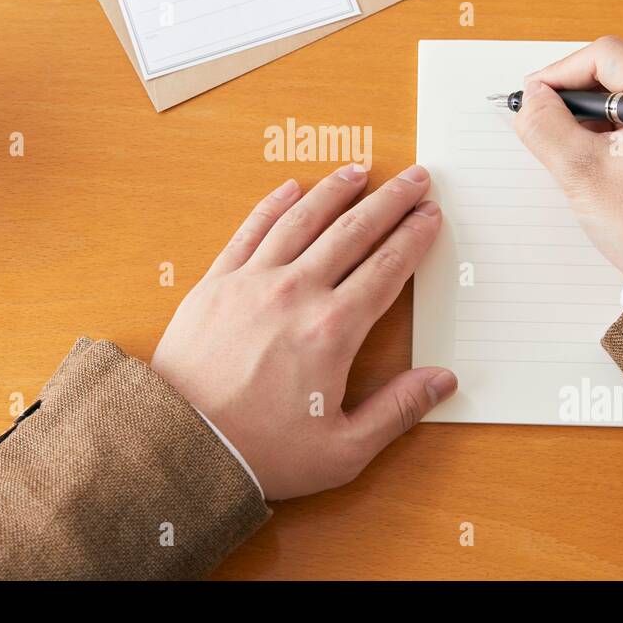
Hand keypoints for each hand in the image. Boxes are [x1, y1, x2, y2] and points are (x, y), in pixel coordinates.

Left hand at [150, 164, 456, 500]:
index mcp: (333, 330)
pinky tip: (292, 187)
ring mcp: (252, 282)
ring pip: (303, 220)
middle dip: (389, 201)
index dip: (413, 237)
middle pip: (353, 232)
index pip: (386, 268)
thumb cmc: (261, 452)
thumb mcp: (344, 449)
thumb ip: (397, 410)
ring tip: (360, 171)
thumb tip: (442, 380)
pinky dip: (274, 204)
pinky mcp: (216, 283)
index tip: (430, 216)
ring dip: (336, 191)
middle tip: (414, 179)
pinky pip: (251, 230)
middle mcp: (296, 292)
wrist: (179, 446)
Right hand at [513, 36, 622, 277]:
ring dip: (599, 114)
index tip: (534, 98)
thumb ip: (546, 126)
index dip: (560, 74)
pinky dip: (622, 126)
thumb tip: (532, 98)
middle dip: (579, 97)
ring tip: (578, 149)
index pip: (606, 56)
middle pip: (622, 71)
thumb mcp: (582, 175)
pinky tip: (605, 157)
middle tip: (549, 124)